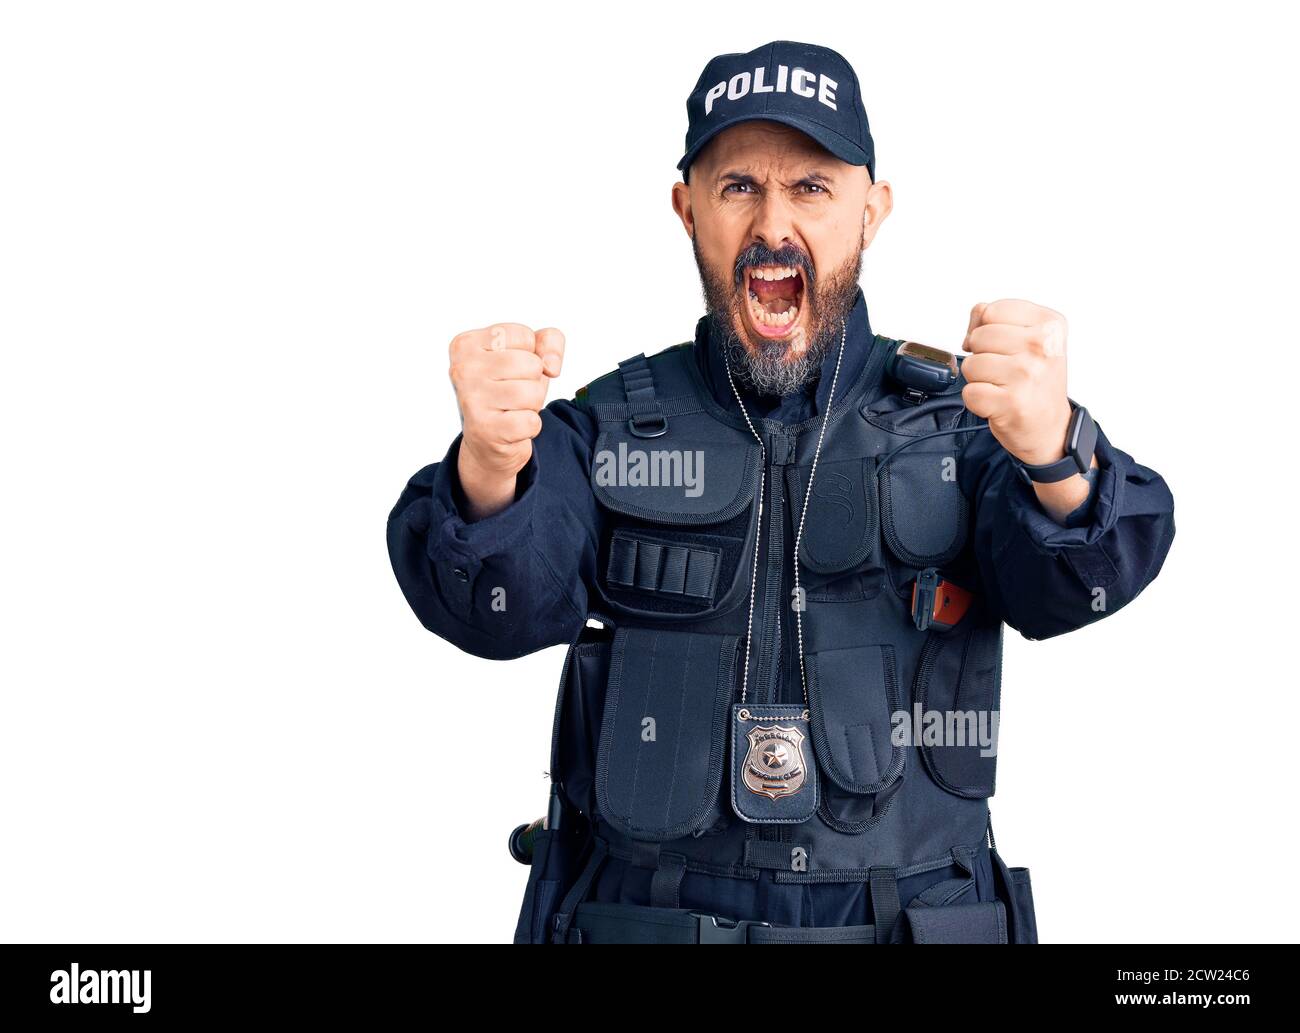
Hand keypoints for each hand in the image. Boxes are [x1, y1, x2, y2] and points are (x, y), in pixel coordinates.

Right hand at [448, 323, 564, 519]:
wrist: (487, 442)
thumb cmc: (507, 390)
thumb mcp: (529, 355)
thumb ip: (549, 341)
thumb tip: (551, 366)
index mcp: (466, 344)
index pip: (524, 336)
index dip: (530, 354)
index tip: (511, 369)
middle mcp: (463, 369)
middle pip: (532, 364)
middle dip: (533, 381)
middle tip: (513, 393)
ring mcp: (471, 399)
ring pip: (533, 392)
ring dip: (533, 405)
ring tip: (513, 409)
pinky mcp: (484, 429)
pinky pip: (531, 421)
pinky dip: (530, 427)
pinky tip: (512, 428)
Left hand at [960, 299, 1092, 522]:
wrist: (1051, 428)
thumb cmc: (1037, 382)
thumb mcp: (1031, 338)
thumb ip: (998, 318)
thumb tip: (975, 318)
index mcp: (1049, 324)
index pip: (990, 310)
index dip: (985, 328)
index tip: (1002, 345)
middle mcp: (1042, 347)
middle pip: (978, 337)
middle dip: (982, 355)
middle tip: (1004, 371)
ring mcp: (1026, 374)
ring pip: (971, 364)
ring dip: (979, 379)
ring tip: (1002, 386)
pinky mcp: (1010, 402)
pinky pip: (969, 392)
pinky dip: (977, 401)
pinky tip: (998, 402)